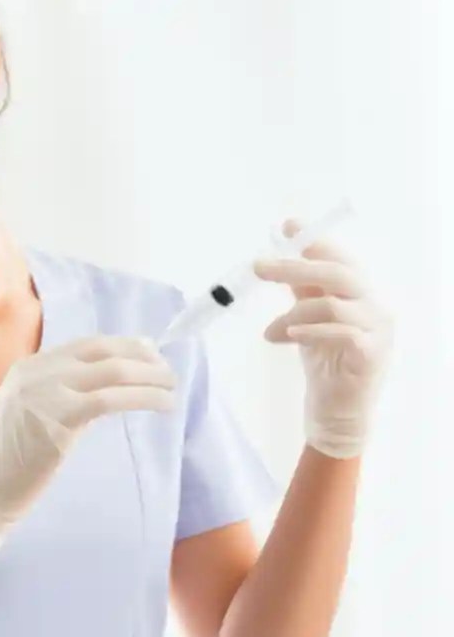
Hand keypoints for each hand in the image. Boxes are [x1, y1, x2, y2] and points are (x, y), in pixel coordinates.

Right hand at [0, 336, 176, 570]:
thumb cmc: (6, 462)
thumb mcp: (28, 414)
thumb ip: (58, 396)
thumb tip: (107, 390)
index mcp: (28, 367)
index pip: (87, 345)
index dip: (126, 345)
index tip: (151, 354)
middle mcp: (36, 371)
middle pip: (103, 350)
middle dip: (144, 357)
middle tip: (168, 372)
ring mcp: (44, 391)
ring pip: (112, 371)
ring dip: (151, 377)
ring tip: (172, 389)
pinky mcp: (57, 418)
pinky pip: (110, 398)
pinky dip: (143, 397)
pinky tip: (162, 404)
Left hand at [255, 220, 392, 459]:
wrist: (336, 410)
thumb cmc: (324, 363)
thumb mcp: (308, 320)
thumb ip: (302, 292)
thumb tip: (280, 258)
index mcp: (360, 294)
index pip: (340, 259)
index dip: (315, 242)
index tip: (288, 226)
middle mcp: (375, 306)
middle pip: (338, 274)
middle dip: (295, 267)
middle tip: (258, 267)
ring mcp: (378, 330)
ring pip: (333, 304)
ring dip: (293, 314)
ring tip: (269, 332)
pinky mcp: (372, 353)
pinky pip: (340, 332)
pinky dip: (310, 331)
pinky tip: (288, 337)